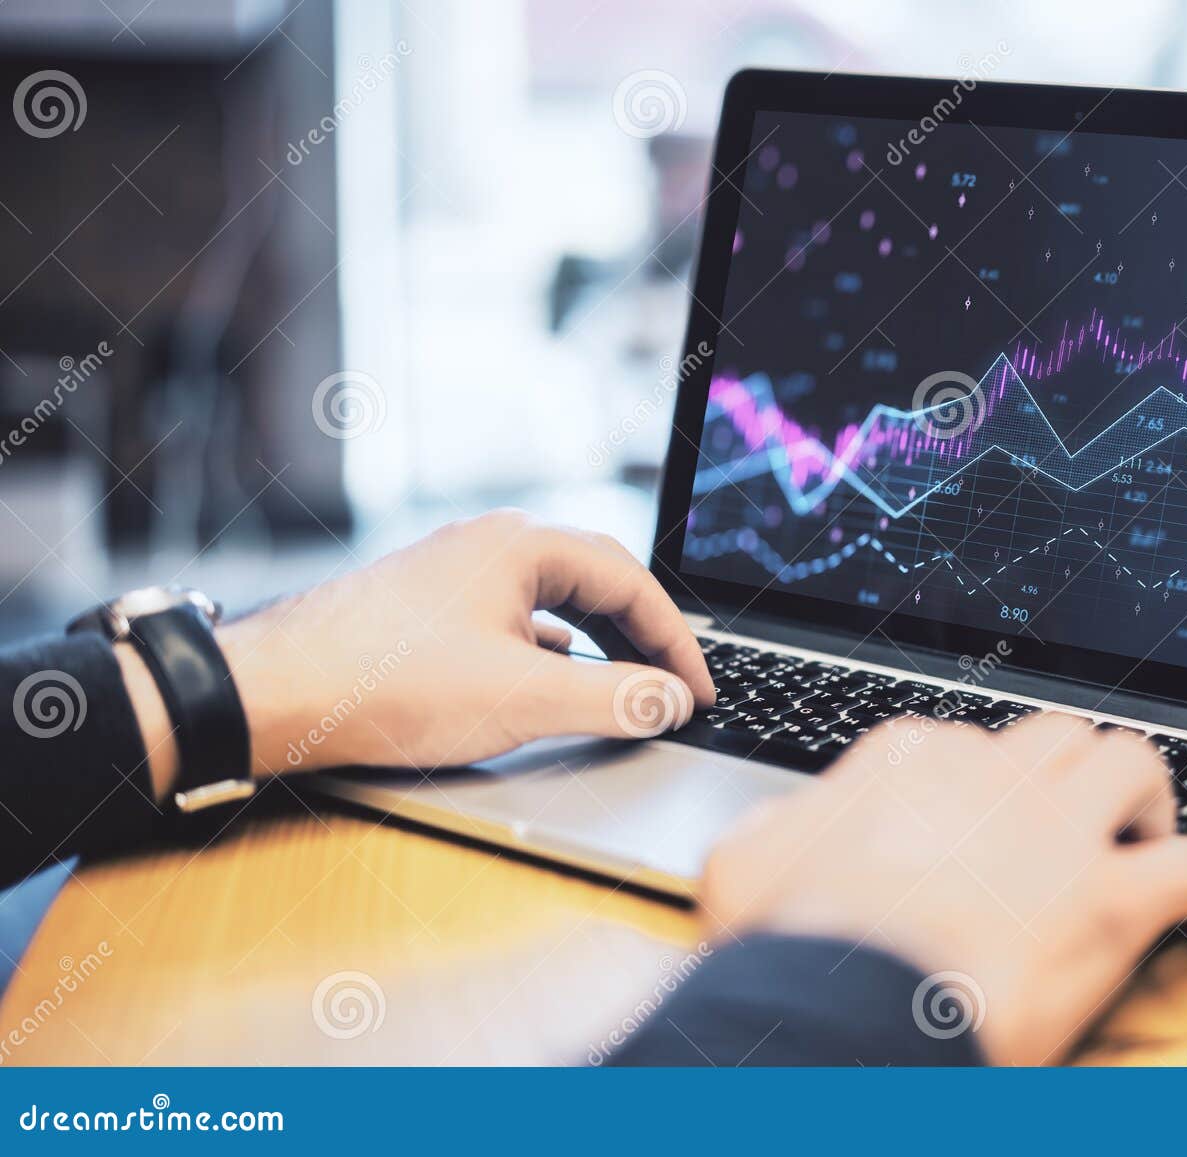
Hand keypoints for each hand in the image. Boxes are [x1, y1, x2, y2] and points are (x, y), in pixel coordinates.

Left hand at [185, 510, 714, 781]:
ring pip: (551, 600)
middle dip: (642, 633)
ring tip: (626, 684)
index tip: (697, 689)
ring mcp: (452, 577)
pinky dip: (550, 651)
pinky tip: (549, 682)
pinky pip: (511, 620)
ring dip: (597, 641)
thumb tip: (671, 700)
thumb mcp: (520, 699)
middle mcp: (487, 547)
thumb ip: (611, 699)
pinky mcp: (425, 612)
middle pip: (594, 580)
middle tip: (673, 685)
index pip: (629, 580)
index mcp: (520, 545)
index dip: (674, 640)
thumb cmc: (386, 683)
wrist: (272, 694)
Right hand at [699, 714, 1186, 1065]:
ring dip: (1144, 800)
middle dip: (1073, 776)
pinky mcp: (1108, 902)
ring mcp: (1056, 831)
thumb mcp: (744, 861)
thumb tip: (785, 822)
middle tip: (1073, 824)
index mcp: (908, 761)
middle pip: (1059, 739)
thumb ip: (774, 825)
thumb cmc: (790, 944)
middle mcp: (989, 775)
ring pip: (1133, 764)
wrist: (840, 1008)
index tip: (988, 826)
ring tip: (1142, 839)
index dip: (985, 789)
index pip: (966, 745)